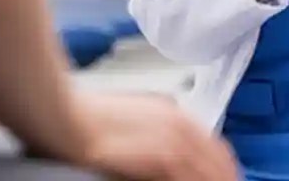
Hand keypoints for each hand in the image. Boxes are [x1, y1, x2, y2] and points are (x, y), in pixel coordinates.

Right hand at [71, 91, 238, 180]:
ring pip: (210, 176)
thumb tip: (164, 161)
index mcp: (176, 115)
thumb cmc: (85, 118)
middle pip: (220, 165)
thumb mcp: (133, 120)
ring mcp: (173, 141)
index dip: (223, 172)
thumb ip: (158, 136)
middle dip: (223, 180)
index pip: (217, 150)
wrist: (64, 117)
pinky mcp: (162, 158)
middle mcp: (181, 125)